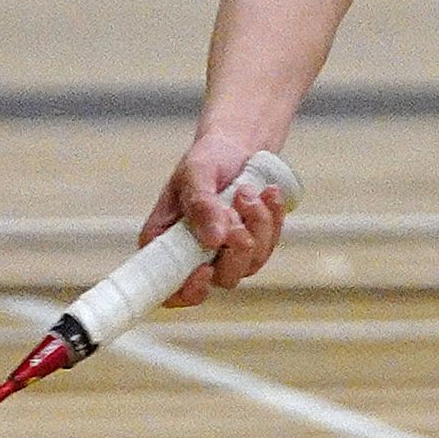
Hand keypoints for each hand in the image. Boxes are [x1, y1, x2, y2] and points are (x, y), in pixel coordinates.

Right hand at [139, 135, 291, 307]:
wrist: (233, 147)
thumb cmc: (205, 160)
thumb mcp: (195, 174)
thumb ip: (201, 205)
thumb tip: (213, 240)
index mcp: (166, 244)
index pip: (171, 290)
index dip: (189, 290)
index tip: (206, 267)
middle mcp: (195, 256)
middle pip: (222, 279)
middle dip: (238, 246)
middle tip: (238, 205)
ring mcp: (226, 254)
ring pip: (250, 263)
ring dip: (257, 224)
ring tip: (248, 191)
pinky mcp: (252, 246)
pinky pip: (269, 245)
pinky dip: (272, 218)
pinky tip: (268, 193)